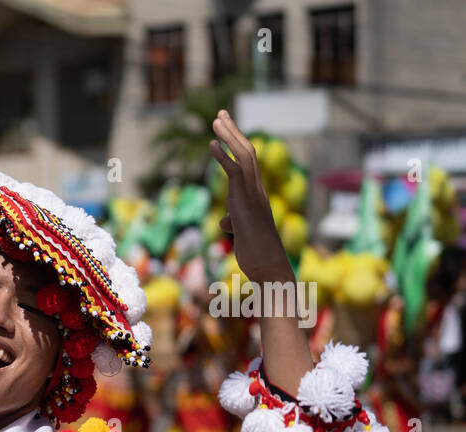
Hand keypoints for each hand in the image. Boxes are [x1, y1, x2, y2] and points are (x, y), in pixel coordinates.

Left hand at [208, 110, 290, 281]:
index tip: (224, 130)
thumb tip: (226, 221)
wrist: (269, 268)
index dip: (237, 144)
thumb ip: (234, 222)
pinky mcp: (246, 203)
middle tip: (220, 114)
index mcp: (256, 195)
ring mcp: (253, 195)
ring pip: (245, 156)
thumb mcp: (241, 233)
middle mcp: (257, 190)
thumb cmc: (257, 254)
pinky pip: (236, 173)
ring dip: (230, 136)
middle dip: (233, 132)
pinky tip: (211, 144)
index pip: (248, 162)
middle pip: (247, 152)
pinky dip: (224, 156)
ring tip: (216, 120)